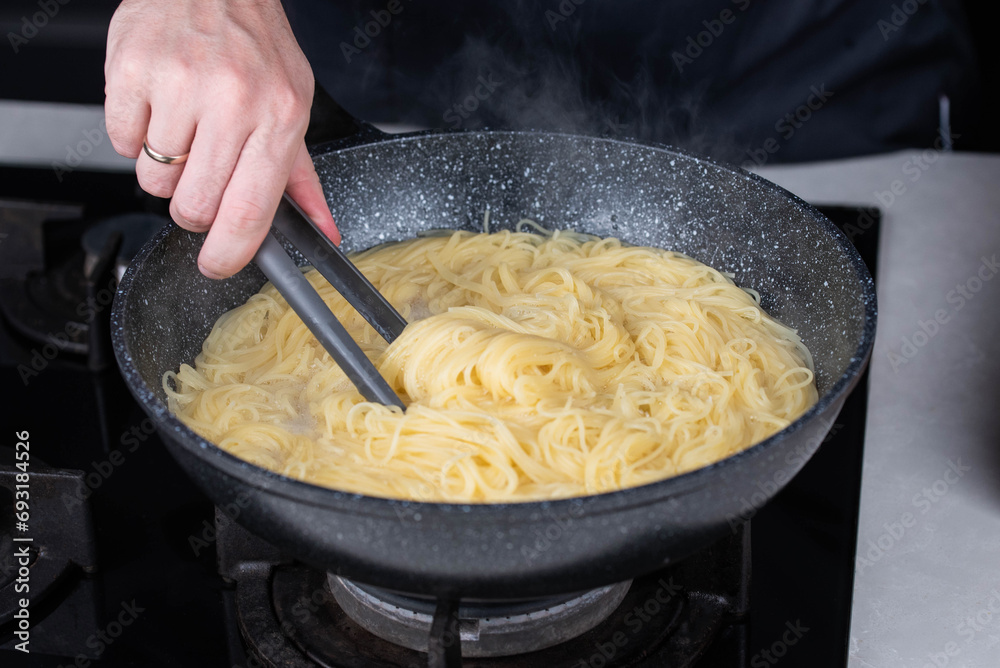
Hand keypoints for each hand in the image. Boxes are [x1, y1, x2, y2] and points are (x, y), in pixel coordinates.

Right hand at [105, 0, 339, 278]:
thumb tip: (324, 230)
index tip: (218, 265)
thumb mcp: (294, 105)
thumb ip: (303, 177)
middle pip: (194, 206)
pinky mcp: (132, 70)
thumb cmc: (256, 45)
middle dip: (194, 208)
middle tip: (203, 173)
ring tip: (185, 126)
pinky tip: (159, 106)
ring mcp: (179, 84)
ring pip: (155, 180)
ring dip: (166, 169)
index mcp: (279, 116)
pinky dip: (135, 135)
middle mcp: (232, 101)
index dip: (229, 253)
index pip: (250, 211)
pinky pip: (120, 142)